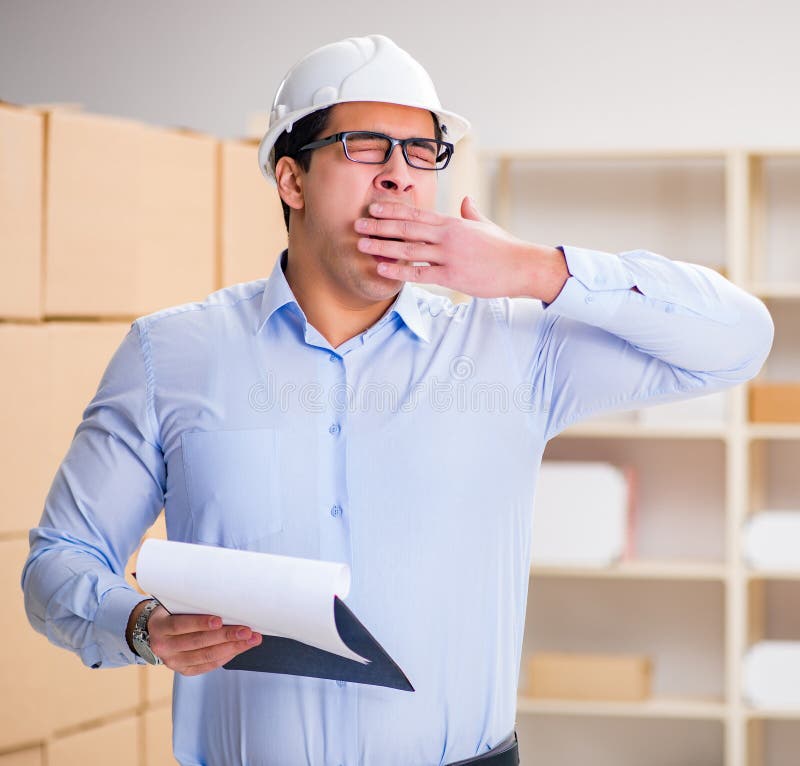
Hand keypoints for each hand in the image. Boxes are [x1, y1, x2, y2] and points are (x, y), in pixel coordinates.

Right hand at [128, 601, 261, 676]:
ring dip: (232, 647)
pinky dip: (225, 657)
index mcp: (160, 626)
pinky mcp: (183, 670)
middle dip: (225, 636)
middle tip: (246, 630)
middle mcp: (164, 647)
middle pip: (198, 642)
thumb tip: (225, 598)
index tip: (219, 619)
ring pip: (206, 656)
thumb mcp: (173, 604)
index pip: (180, 625)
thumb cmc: (171, 613)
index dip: (200, 623)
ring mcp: (173, 661)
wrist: (154, 633)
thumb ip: (192, 604)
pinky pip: (207, 666)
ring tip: (250, 640)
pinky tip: (238, 649)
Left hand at [354, 196, 568, 302]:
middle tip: (358, 224)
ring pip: (409, 250)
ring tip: (362, 245)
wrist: (520, 266)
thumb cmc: (504, 248)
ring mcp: (448, 256)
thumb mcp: (486, 225)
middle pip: (407, 229)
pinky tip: (382, 268)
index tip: (374, 208)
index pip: (417, 214)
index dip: (393, 211)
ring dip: (383, 247)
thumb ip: (471, 213)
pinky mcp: (451, 276)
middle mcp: (447, 237)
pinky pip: (419, 273)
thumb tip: (466, 200)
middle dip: (380, 226)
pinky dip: (399, 271)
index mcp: (453, 223)